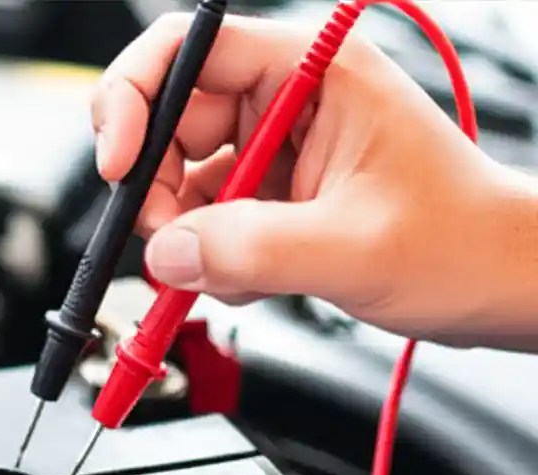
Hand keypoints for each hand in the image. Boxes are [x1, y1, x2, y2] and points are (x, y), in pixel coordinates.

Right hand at [93, 13, 537, 348]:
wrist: (499, 284)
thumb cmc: (463, 241)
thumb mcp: (352, 247)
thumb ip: (250, 249)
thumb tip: (165, 254)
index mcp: (310, 71)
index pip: (187, 49)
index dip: (135, 98)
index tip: (118, 163)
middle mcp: (285, 98)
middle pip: (169, 119)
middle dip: (157, 188)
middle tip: (169, 242)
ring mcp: (274, 146)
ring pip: (181, 176)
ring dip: (183, 232)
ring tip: (222, 271)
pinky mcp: (270, 192)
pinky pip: (204, 217)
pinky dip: (207, 255)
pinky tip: (245, 278)